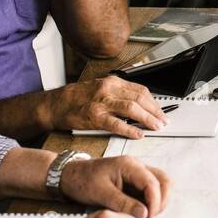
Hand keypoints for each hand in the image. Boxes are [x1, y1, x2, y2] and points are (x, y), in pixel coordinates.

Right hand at [47, 75, 167, 138]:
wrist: (54, 105)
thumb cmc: (76, 98)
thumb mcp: (100, 88)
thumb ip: (119, 94)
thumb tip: (140, 105)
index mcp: (112, 82)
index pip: (141, 90)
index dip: (154, 102)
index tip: (161, 111)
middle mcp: (108, 89)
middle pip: (140, 98)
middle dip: (155, 111)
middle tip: (163, 121)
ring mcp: (101, 102)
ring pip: (131, 109)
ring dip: (147, 119)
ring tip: (156, 127)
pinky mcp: (94, 116)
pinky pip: (116, 123)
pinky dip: (130, 129)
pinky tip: (139, 134)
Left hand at [60, 154, 170, 217]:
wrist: (69, 176)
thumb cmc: (82, 181)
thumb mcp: (100, 194)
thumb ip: (123, 203)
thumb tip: (145, 215)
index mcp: (129, 165)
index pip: (153, 182)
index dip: (155, 202)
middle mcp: (137, 167)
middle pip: (164, 181)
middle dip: (162, 201)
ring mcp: (138, 174)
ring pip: (161, 186)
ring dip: (158, 202)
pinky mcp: (135, 183)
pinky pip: (151, 192)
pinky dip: (151, 203)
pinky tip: (140, 214)